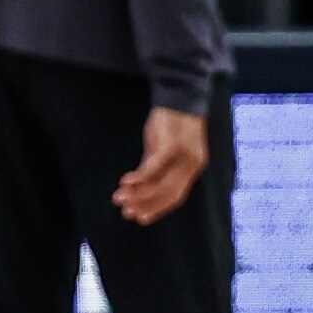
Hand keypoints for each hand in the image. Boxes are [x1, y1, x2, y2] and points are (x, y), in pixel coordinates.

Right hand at [113, 107, 207, 224]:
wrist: (180, 93)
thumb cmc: (170, 123)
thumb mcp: (161, 149)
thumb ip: (153, 168)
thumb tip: (138, 189)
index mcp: (192, 167)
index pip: (176, 196)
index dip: (157, 208)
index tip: (140, 219)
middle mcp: (193, 164)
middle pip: (169, 193)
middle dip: (146, 205)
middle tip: (126, 212)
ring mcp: (185, 154)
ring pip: (161, 183)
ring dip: (139, 193)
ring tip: (119, 199)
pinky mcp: (173, 143)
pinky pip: (155, 166)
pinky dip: (140, 177)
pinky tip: (126, 182)